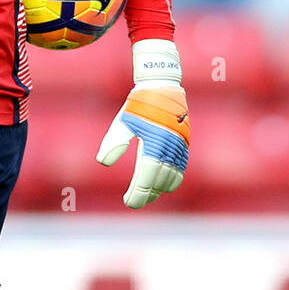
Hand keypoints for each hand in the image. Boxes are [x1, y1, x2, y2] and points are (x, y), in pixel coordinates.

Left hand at [95, 40, 188, 208]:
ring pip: (172, 179)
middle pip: (160, 182)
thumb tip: (104, 162)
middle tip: (133, 200)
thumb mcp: (122, 122)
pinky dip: (171, 180)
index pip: (147, 177)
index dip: (138, 193)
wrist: (163, 86)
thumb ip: (113, 142)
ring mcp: (180, 147)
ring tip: (146, 193)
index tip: (129, 202)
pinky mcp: (184, 145)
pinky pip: (180, 169)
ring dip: (159, 189)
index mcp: (155, 143)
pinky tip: (159, 182)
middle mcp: (170, 148)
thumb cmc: (139, 105)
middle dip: (147, 194)